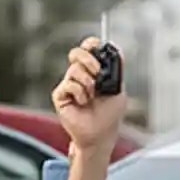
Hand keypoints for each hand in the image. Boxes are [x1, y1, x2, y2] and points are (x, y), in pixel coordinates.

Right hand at [51, 36, 126, 154]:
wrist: (100, 135)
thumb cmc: (109, 116)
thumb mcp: (118, 89)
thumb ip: (116, 70)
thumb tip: (116, 51)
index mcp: (93, 71)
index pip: (88, 49)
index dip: (91, 44)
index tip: (97, 47)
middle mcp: (79, 76)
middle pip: (77, 53)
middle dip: (89, 60)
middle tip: (98, 73)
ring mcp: (69, 85)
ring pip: (74, 69)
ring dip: (88, 83)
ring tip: (92, 96)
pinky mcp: (60, 96)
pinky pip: (69, 84)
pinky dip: (80, 93)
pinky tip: (83, 103)